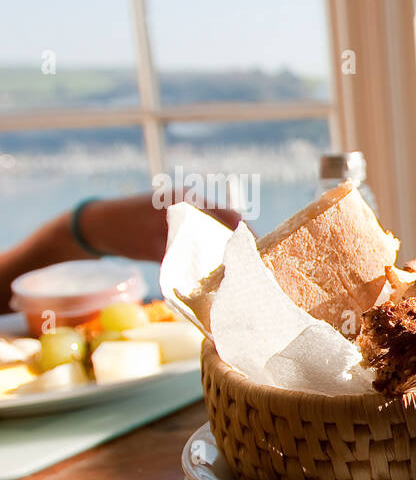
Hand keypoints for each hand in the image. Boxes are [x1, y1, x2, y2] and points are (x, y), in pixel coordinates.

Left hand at [77, 193, 242, 261]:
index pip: (228, 215)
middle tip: (249, 268)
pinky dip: (209, 247)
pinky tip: (214, 266)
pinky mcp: (179, 220)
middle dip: (238, 244)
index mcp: (187, 200)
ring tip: (236, 271)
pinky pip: (202, 233)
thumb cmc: (122, 232)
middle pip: (225, 223)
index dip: (245, 235)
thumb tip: (209, 279)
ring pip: (214, 230)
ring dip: (224, 248)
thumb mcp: (154, 247)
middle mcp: (190, 201)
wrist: (95, 225)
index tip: (257, 255)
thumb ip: (182, 259)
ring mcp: (185, 209)